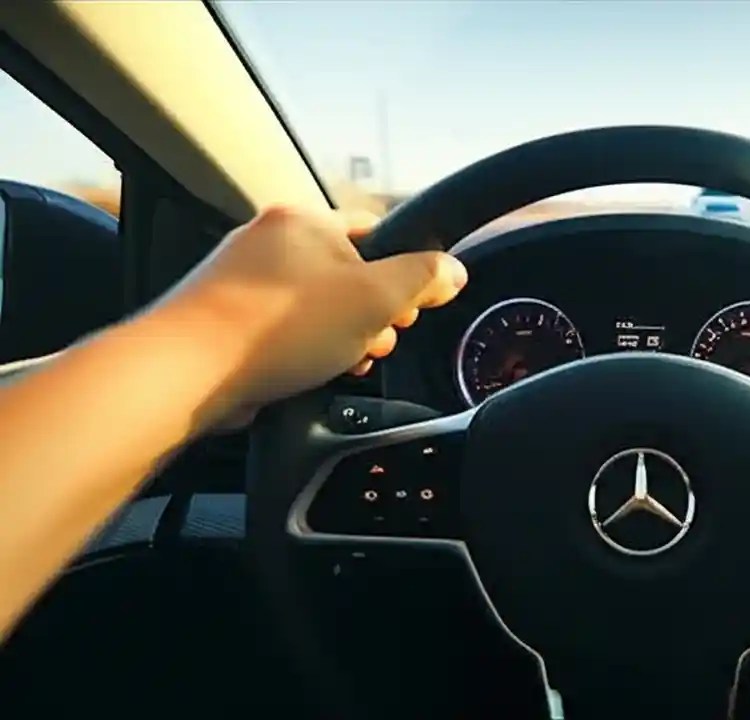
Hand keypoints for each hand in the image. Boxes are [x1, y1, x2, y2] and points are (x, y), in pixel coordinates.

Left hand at [152, 206, 467, 426]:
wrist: (189, 372)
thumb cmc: (279, 327)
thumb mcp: (376, 298)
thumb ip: (424, 278)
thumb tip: (452, 269)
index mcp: (303, 218)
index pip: (377, 231)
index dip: (404, 272)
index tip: (411, 307)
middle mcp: (268, 239)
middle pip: (349, 273)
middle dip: (372, 314)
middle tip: (375, 339)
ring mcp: (241, 280)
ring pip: (317, 307)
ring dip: (342, 338)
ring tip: (341, 361)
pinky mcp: (225, 320)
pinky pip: (284, 331)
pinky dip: (303, 352)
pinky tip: (307, 374)